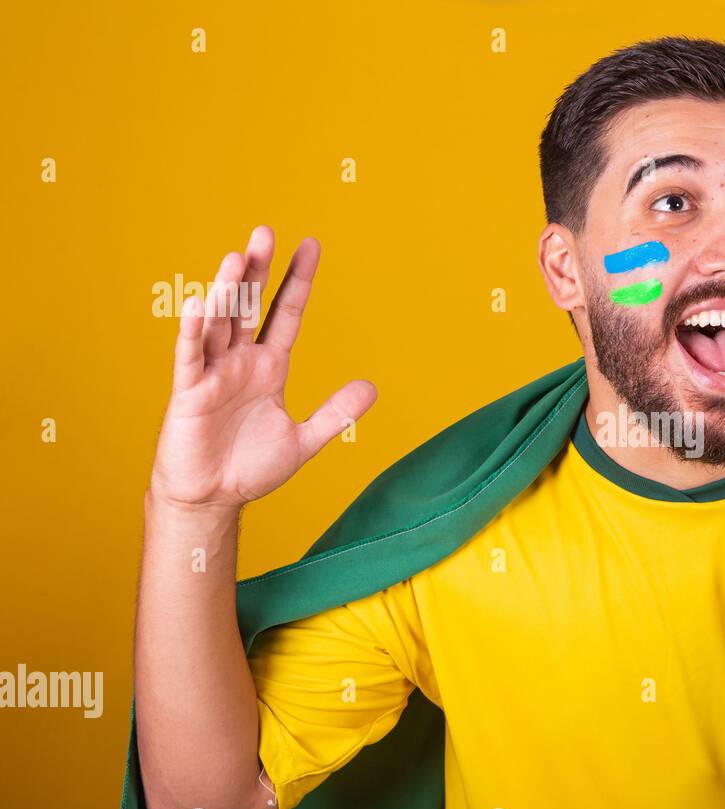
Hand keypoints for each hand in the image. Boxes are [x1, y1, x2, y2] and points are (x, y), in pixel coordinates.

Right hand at [149, 226, 376, 510]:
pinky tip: (199, 304)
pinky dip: (193, 332)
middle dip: (258, 270)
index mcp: (269, 367)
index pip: (285, 313)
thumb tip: (372, 387)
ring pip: (220, 323)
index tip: (310, 245)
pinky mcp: (190, 393)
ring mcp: (213, 374)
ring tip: (236, 257)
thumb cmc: (250, 468)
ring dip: (227, 290)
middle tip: (266, 232)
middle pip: (249, 306)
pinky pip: (191, 357)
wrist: (212, 499)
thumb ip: (335, 414)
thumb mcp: (303, 440)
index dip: (297, 281)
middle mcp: (240, 362)